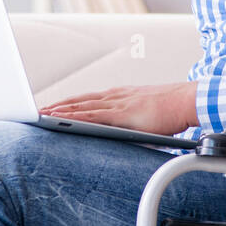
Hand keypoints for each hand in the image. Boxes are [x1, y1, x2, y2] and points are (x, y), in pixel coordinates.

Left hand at [38, 81, 198, 137]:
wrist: (186, 100)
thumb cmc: (172, 109)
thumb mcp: (147, 112)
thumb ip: (134, 120)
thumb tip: (127, 130)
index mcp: (121, 95)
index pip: (90, 99)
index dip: (70, 102)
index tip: (55, 106)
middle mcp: (116, 96)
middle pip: (80, 100)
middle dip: (59, 105)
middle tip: (39, 110)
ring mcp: (117, 103)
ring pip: (82, 106)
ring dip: (61, 110)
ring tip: (43, 114)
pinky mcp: (122, 113)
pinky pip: (93, 115)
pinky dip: (75, 116)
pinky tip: (63, 119)